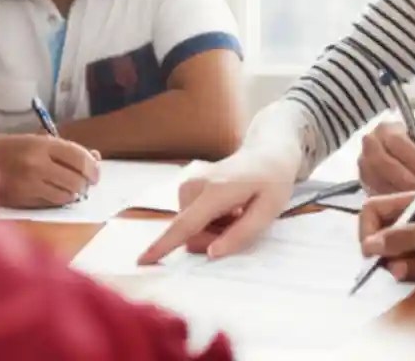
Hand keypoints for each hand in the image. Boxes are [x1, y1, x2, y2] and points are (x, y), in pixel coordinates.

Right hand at [0, 134, 100, 207]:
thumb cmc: (13, 149)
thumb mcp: (39, 142)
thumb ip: (67, 150)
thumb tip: (96, 158)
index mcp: (41, 145)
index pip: (78, 157)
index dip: (92, 168)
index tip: (96, 174)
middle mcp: (35, 164)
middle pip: (75, 180)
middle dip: (84, 184)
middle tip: (85, 184)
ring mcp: (28, 184)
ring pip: (65, 196)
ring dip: (72, 194)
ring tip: (68, 189)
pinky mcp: (21, 200)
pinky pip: (50, 204)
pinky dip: (57, 201)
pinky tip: (53, 193)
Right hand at [139, 147, 299, 263]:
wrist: (266, 154)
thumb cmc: (272, 183)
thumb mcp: (268, 211)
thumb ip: (241, 234)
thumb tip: (211, 254)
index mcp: (216, 191)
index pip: (186, 225)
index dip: (163, 246)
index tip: (142, 261)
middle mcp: (195, 185)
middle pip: (191, 233)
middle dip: (212, 240)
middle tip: (240, 223)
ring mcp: (188, 184)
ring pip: (191, 228)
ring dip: (213, 230)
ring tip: (236, 213)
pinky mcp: (187, 187)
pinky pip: (192, 219)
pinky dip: (210, 222)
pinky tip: (228, 209)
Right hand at [358, 120, 414, 194]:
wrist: (394, 156)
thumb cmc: (414, 151)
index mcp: (385, 129)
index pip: (397, 142)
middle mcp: (369, 145)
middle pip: (385, 163)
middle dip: (409, 180)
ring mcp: (363, 165)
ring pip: (377, 180)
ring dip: (400, 192)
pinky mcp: (364, 184)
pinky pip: (376, 194)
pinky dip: (393, 201)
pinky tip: (408, 205)